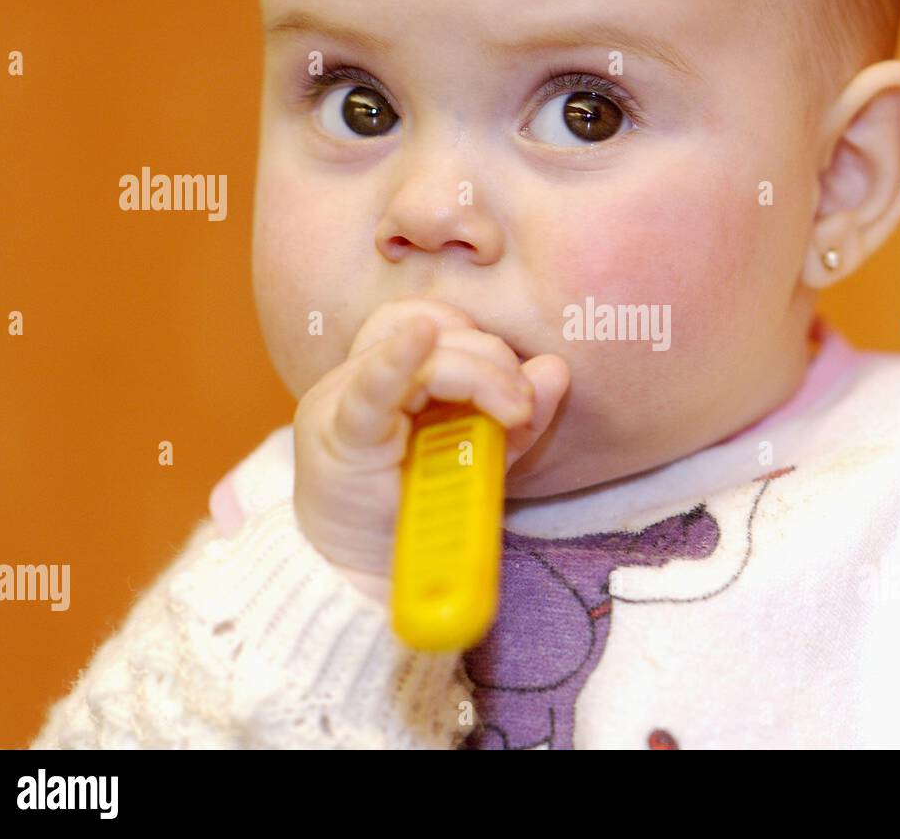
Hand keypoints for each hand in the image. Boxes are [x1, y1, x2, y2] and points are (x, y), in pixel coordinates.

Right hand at [291, 298, 569, 602]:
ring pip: (423, 359)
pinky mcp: (343, 434)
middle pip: (437, 334)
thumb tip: (556, 366)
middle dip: (494, 362)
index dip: (481, 339)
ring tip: (513, 414)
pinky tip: (420, 338)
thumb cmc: (419, 515)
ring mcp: (345, 400)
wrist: (367, 579)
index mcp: (388, 374)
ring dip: (482, 376)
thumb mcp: (480, 456)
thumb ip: (516, 415)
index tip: (518, 390)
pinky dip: (398, 361)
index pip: (435, 320)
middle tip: (522, 408)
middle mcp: (360, 376)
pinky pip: (371, 387)